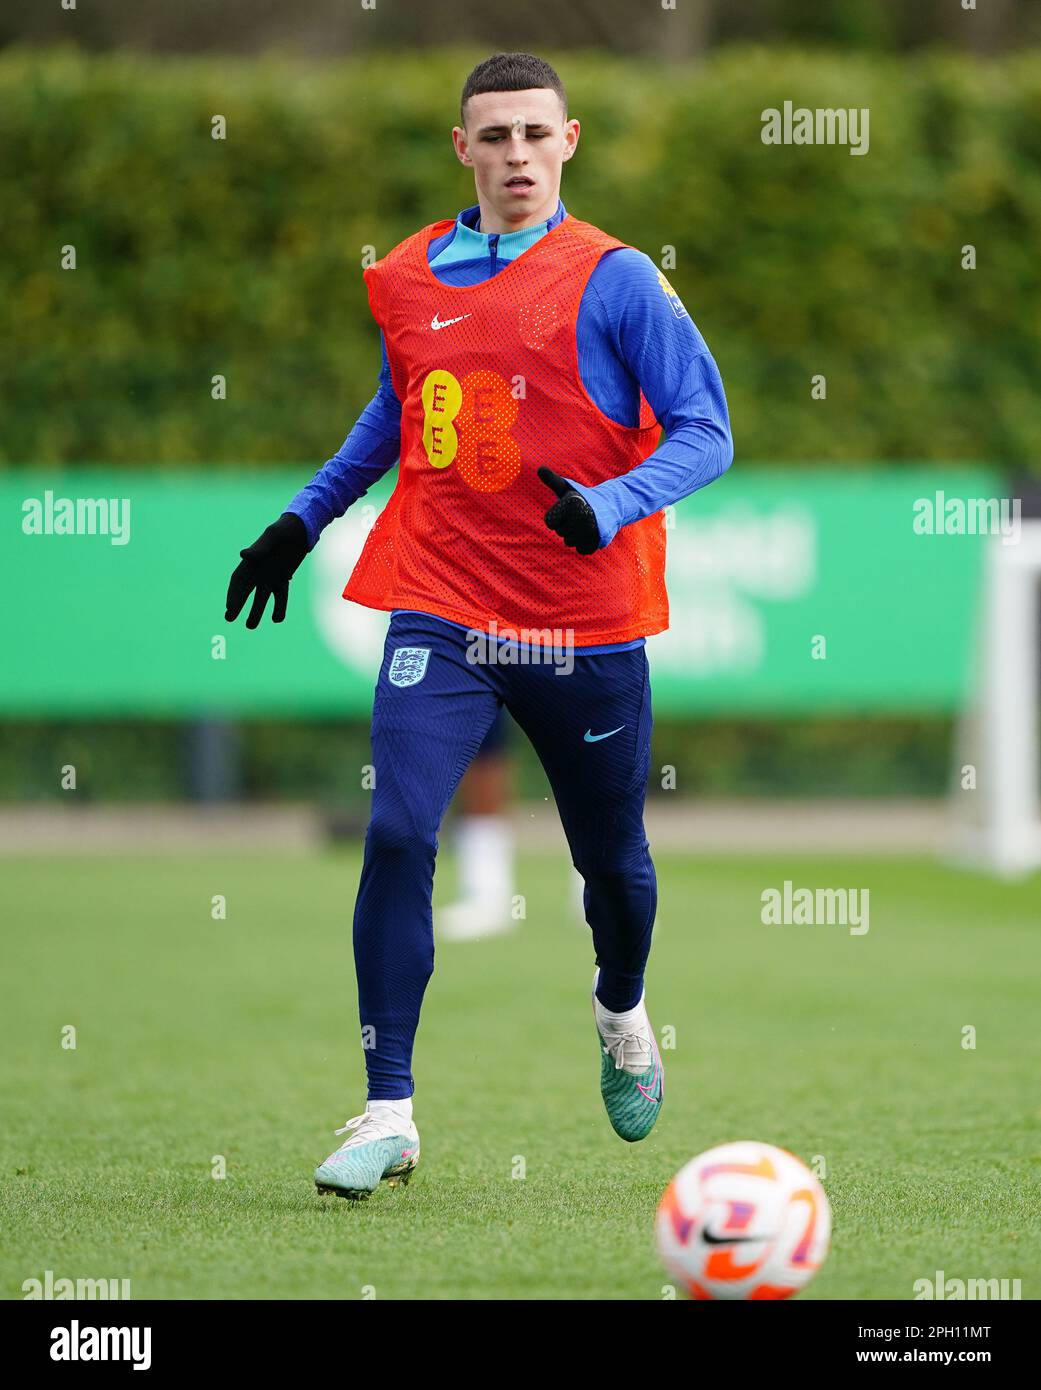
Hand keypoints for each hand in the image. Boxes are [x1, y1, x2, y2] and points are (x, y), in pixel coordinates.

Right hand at [225, 512, 308, 627]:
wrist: (300, 529)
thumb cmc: (283, 530)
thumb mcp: (272, 537)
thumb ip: (260, 548)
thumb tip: (243, 554)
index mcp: (250, 562)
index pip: (238, 582)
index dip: (233, 595)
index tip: (230, 608)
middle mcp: (257, 571)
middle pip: (245, 592)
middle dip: (237, 605)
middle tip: (230, 619)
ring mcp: (270, 577)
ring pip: (261, 598)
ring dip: (256, 611)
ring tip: (250, 625)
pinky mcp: (283, 579)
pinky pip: (280, 597)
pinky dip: (279, 608)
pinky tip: (277, 619)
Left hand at [537, 467, 599, 555]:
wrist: (611, 506)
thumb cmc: (582, 498)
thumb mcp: (566, 488)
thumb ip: (552, 480)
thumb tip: (539, 469)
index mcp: (571, 503)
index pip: (549, 523)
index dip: (556, 517)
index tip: (567, 510)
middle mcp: (581, 516)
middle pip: (559, 533)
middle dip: (566, 526)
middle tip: (578, 517)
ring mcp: (590, 530)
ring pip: (569, 542)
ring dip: (574, 536)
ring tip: (585, 524)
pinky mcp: (597, 541)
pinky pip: (581, 550)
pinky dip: (584, 545)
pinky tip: (591, 534)